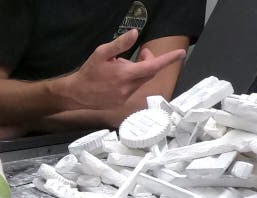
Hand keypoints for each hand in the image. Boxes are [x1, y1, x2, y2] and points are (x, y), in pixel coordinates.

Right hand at [54, 29, 185, 109]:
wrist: (76, 94)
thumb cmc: (88, 72)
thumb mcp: (102, 53)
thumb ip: (120, 44)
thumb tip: (135, 34)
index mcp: (125, 74)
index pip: (153, 66)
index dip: (168, 59)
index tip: (180, 53)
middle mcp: (128, 87)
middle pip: (149, 73)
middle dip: (149, 61)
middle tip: (141, 52)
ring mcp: (125, 97)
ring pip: (141, 81)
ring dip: (138, 71)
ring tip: (121, 66)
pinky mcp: (120, 102)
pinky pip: (132, 88)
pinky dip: (130, 80)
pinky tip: (116, 79)